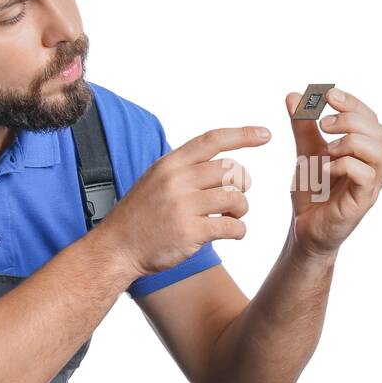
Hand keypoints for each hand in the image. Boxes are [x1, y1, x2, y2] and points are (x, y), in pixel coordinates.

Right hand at [99, 125, 269, 277]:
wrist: (116, 249)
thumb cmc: (140, 216)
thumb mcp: (156, 180)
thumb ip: (185, 170)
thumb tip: (223, 167)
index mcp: (170, 164)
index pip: (212, 140)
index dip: (242, 135)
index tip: (265, 134)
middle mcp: (177, 180)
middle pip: (231, 170)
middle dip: (241, 185)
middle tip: (234, 199)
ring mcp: (184, 206)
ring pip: (236, 198)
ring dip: (241, 210)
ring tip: (230, 217)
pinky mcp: (191, 232)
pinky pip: (233, 226)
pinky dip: (239, 231)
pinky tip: (232, 233)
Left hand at [285, 87, 381, 260]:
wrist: (304, 228)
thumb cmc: (313, 192)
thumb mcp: (305, 152)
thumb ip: (303, 126)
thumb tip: (293, 96)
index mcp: (365, 150)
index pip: (369, 118)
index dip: (352, 103)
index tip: (328, 95)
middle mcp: (374, 165)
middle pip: (378, 131)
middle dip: (350, 120)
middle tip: (323, 123)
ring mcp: (371, 184)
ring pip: (379, 152)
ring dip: (351, 141)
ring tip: (326, 148)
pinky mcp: (363, 201)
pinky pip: (365, 175)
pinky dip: (344, 165)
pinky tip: (325, 169)